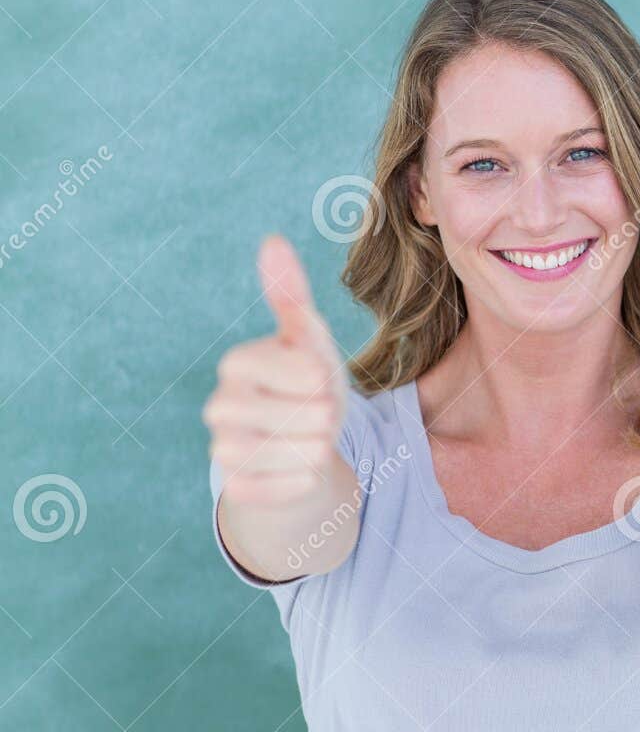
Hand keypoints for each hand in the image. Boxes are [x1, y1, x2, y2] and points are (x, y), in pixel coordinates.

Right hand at [204, 235, 347, 504]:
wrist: (300, 449)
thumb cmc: (308, 387)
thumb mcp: (310, 342)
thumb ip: (291, 296)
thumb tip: (272, 241)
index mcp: (238, 363)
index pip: (304, 371)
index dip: (324, 379)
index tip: (316, 380)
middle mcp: (220, 405)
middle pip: (308, 414)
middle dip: (326, 417)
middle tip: (313, 414)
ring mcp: (223, 450)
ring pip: (303, 452)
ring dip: (321, 447)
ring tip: (307, 439)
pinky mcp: (237, 490)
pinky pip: (293, 486)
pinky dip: (308, 479)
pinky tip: (297, 469)